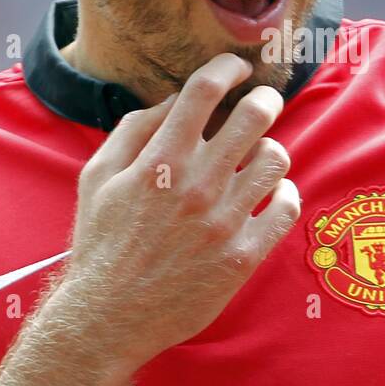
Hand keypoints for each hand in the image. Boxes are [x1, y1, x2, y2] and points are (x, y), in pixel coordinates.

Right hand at [55, 53, 299, 370]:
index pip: (205, 89)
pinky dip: (284, 194)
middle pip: (255, 115)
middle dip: (264, 101)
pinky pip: (286, 206)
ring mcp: (224, 220)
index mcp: (160, 160)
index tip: (237, 68)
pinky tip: (269, 196)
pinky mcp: (243, 255)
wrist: (108, 318)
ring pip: (276, 158)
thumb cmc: (101, 245)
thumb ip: (134, 131)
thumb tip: (173, 100)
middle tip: (262, 105)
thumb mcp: (97, 178)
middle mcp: (196, 184)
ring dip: (269, 151)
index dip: (228, 67)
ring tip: (257, 160)